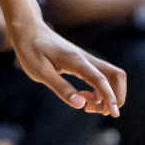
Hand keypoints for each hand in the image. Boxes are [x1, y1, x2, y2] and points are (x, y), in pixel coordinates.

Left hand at [6, 13, 123, 116]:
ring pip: (111, 77)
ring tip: (86, 106)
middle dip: (115, 97)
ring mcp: (87, 61)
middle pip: (116, 76)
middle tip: (94, 110)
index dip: (110, 97)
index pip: (101, 80)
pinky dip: (99, 91)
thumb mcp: (40, 72)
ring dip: (106, 95)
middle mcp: (86, 59)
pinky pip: (101, 78)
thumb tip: (80, 104)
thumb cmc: (31, 50)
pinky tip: (83, 96)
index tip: (114, 114)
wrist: (28, 30)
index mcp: (76, 61)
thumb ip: (61, 87)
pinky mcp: (84, 63)